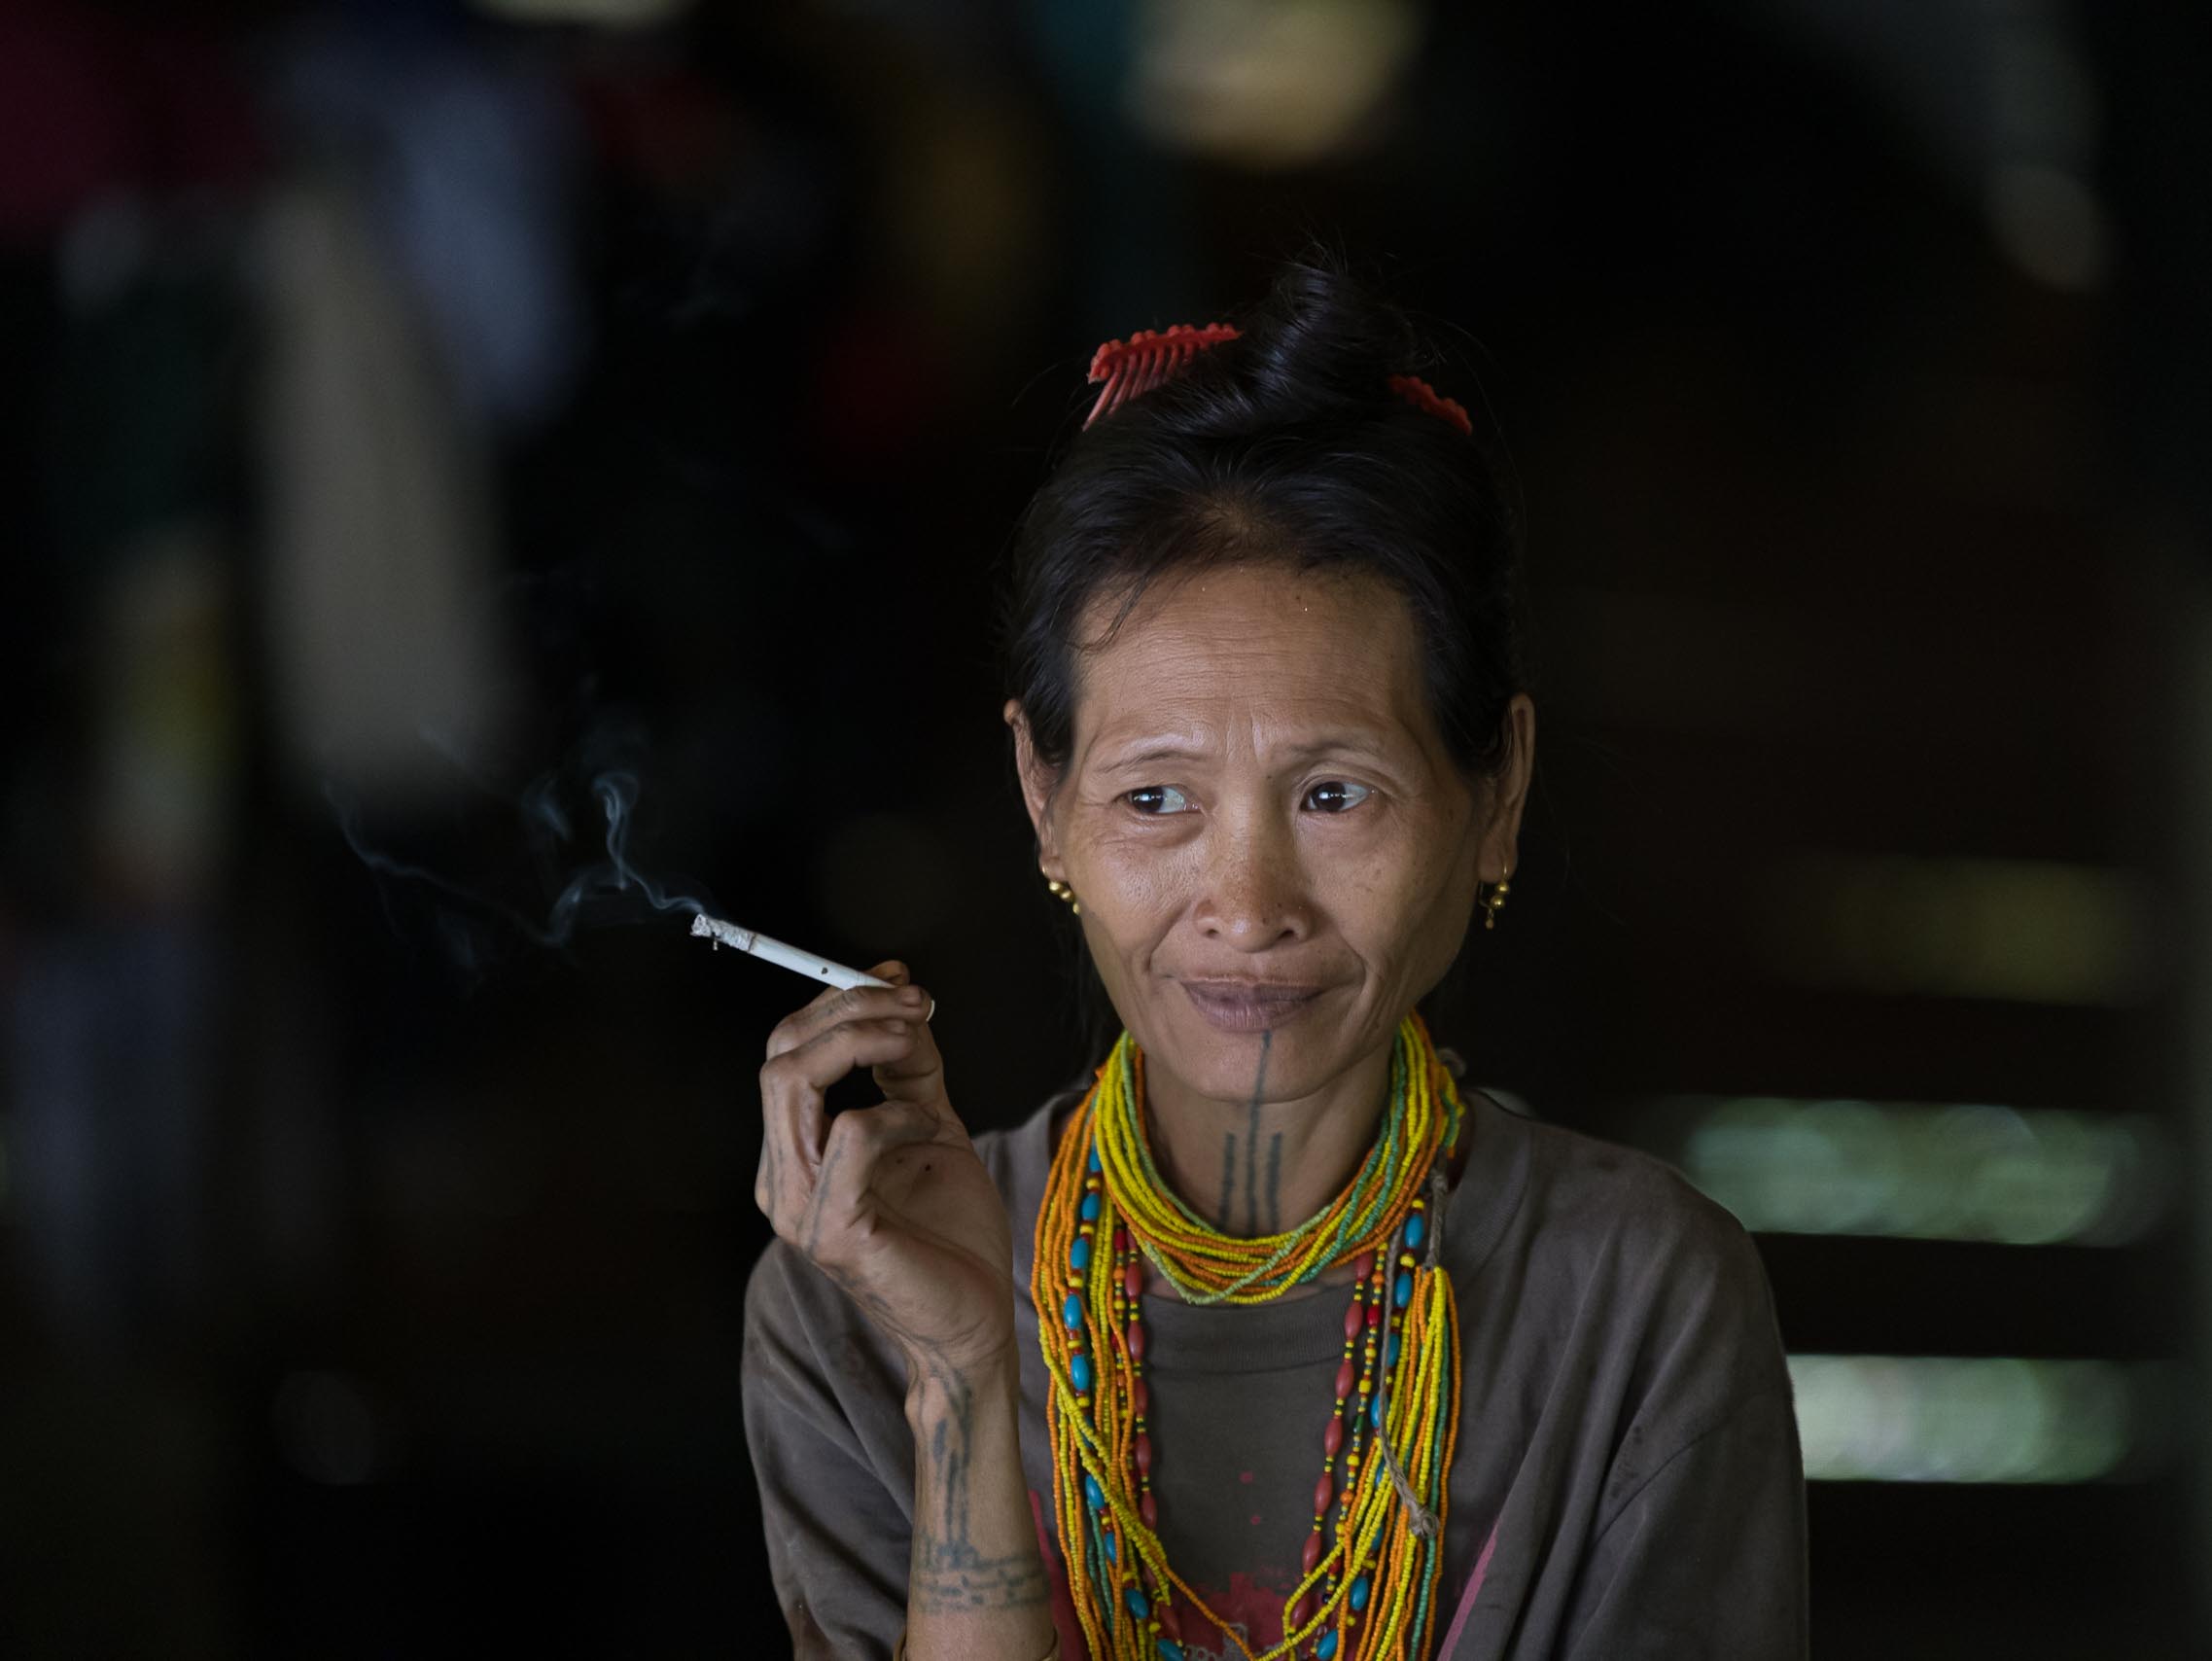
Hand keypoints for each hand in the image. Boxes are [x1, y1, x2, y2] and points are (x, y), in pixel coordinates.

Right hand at [756, 962, 1017, 1384]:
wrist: (973, 1321)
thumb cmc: (949, 1232)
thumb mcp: (929, 1126)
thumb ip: (910, 1070)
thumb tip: (904, 1002)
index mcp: (794, 1154)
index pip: (785, 1053)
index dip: (836, 1001)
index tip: (898, 980)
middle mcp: (781, 1179)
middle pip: (779, 1056)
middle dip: (847, 1009)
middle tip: (915, 1004)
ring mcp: (798, 1208)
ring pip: (791, 1083)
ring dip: (860, 1041)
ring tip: (916, 1040)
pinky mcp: (834, 1232)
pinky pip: (850, 1136)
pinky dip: (897, 1111)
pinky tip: (932, 1125)